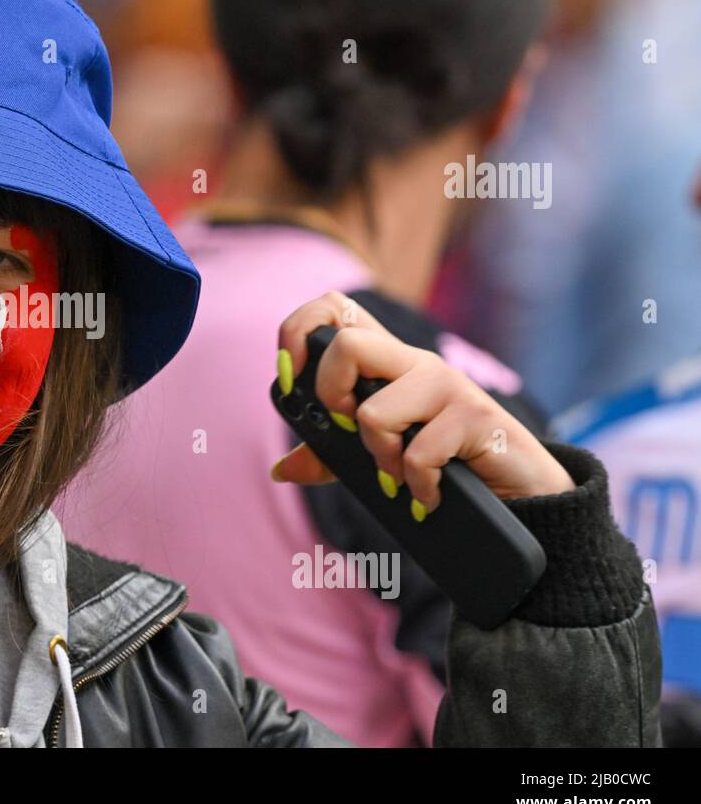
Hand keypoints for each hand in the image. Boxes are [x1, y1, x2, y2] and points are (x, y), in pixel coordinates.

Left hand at [272, 292, 573, 511]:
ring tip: (402, 476)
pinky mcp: (475, 416)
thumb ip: (331, 457)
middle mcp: (415, 362)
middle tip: (351, 431)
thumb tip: (280, 469)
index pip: (335, 309)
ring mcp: (447, 384)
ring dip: (380, 457)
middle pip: (347, 344)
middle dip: (331, 395)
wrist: (521, 491)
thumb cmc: (445, 465)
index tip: (288, 373)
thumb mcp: (378, 458)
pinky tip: (430, 494)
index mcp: (387, 362)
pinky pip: (418, 453)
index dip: (300, 330)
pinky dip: (416, 486)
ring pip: (374, 410)